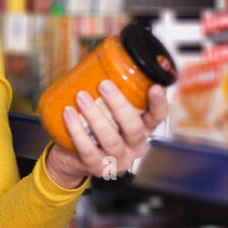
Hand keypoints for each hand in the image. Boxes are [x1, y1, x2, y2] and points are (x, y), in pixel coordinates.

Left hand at [45, 80, 169, 187]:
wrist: (72, 160)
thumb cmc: (93, 132)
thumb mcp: (107, 114)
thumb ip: (109, 95)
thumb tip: (95, 60)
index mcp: (143, 130)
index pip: (158, 116)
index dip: (159, 102)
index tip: (155, 86)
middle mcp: (135, 146)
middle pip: (134, 127)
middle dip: (119, 104)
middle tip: (104, 85)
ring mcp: (117, 159)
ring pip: (110, 138)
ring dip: (95, 115)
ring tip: (81, 97)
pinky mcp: (97, 167)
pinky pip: (87, 148)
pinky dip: (77, 130)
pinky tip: (68, 114)